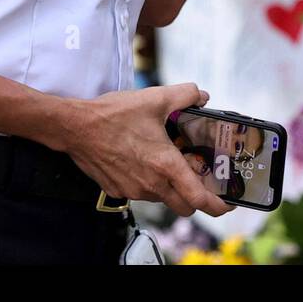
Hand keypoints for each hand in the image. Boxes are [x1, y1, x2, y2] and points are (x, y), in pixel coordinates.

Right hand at [60, 83, 232, 216]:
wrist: (75, 127)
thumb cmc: (113, 115)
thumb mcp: (156, 98)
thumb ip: (185, 95)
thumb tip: (201, 96)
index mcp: (165, 165)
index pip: (198, 198)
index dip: (217, 205)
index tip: (227, 203)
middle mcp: (151, 184)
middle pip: (184, 206)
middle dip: (195, 197)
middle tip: (200, 178)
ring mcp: (133, 190)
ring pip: (162, 198)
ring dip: (170, 186)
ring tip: (169, 160)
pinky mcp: (117, 190)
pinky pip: (142, 192)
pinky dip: (149, 181)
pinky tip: (145, 159)